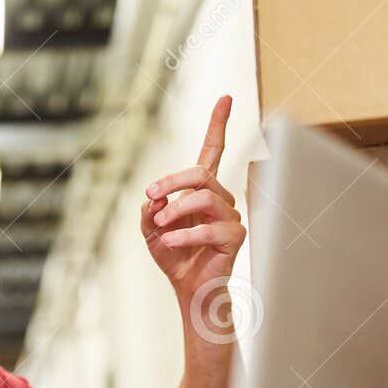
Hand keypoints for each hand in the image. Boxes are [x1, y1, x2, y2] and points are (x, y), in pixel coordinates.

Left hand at [141, 95, 246, 324]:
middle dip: (172, 181)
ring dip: (177, 210)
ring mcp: (230, 216)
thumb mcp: (151, 229)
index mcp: (202, 190)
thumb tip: (157, 197)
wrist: (189, 289)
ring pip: (205, 197)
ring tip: (161, 227)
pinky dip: (185, 234)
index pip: (213, 151)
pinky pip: (209, 228)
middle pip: (201, 172)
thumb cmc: (174, 257)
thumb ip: (151, 208)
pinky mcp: (235, 237)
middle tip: (151, 195)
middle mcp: (220, 198)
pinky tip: (171, 242)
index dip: (218, 124)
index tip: (225, 98)